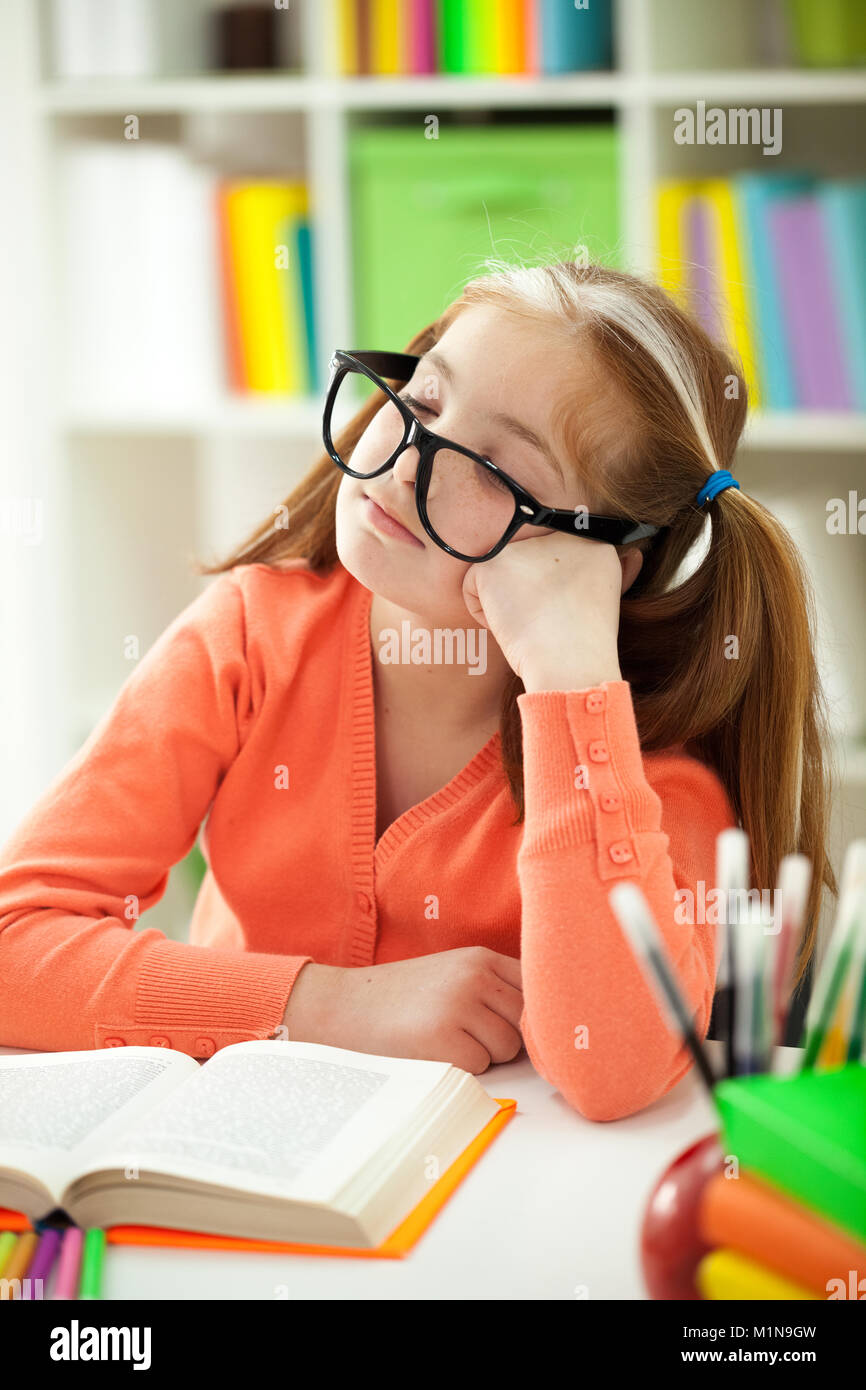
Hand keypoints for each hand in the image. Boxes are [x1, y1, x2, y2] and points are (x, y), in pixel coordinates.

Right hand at [282, 948, 523, 1073]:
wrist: (343, 1006)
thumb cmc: (400, 998)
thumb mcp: (451, 974)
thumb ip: (494, 987)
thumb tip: (545, 1023)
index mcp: (480, 958)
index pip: (537, 987)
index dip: (534, 1015)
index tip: (521, 1028)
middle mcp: (475, 976)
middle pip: (527, 1022)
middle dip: (507, 1038)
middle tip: (470, 1037)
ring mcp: (460, 1005)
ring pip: (508, 1048)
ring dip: (485, 1055)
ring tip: (447, 1041)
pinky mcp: (443, 1038)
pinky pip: (481, 1066)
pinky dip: (463, 1068)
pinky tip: (434, 1053)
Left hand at [461, 533, 624, 690]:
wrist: (571, 662)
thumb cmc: (579, 651)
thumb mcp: (590, 604)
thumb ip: (569, 582)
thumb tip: (533, 584)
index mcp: (595, 546)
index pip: (554, 559)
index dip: (549, 593)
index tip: (559, 615)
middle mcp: (564, 536)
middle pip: (524, 565)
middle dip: (526, 596)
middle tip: (545, 622)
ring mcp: (530, 545)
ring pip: (499, 575)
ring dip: (506, 604)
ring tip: (532, 624)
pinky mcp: (498, 560)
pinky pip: (472, 585)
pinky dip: (483, 614)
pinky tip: (512, 625)